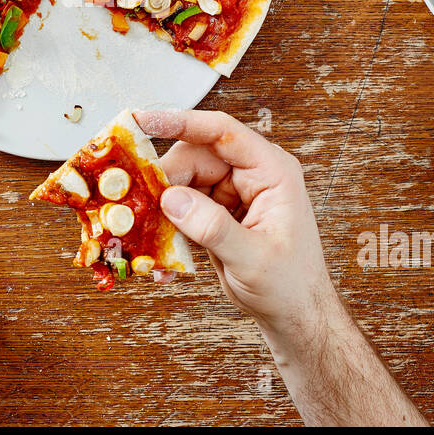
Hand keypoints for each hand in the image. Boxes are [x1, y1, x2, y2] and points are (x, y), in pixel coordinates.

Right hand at [136, 110, 424, 425]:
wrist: (295, 315)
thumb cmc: (290, 286)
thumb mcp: (253, 258)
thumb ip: (213, 227)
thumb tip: (172, 198)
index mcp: (272, 171)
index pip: (223, 132)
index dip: (181, 120)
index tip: (143, 119)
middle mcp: (252, 175)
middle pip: (195, 157)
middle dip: (165, 178)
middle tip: (137, 201)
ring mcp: (233, 193)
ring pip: (184, 180)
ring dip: (163, 203)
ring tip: (147, 228)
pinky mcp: (218, 213)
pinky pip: (183, 205)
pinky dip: (169, 222)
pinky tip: (161, 244)